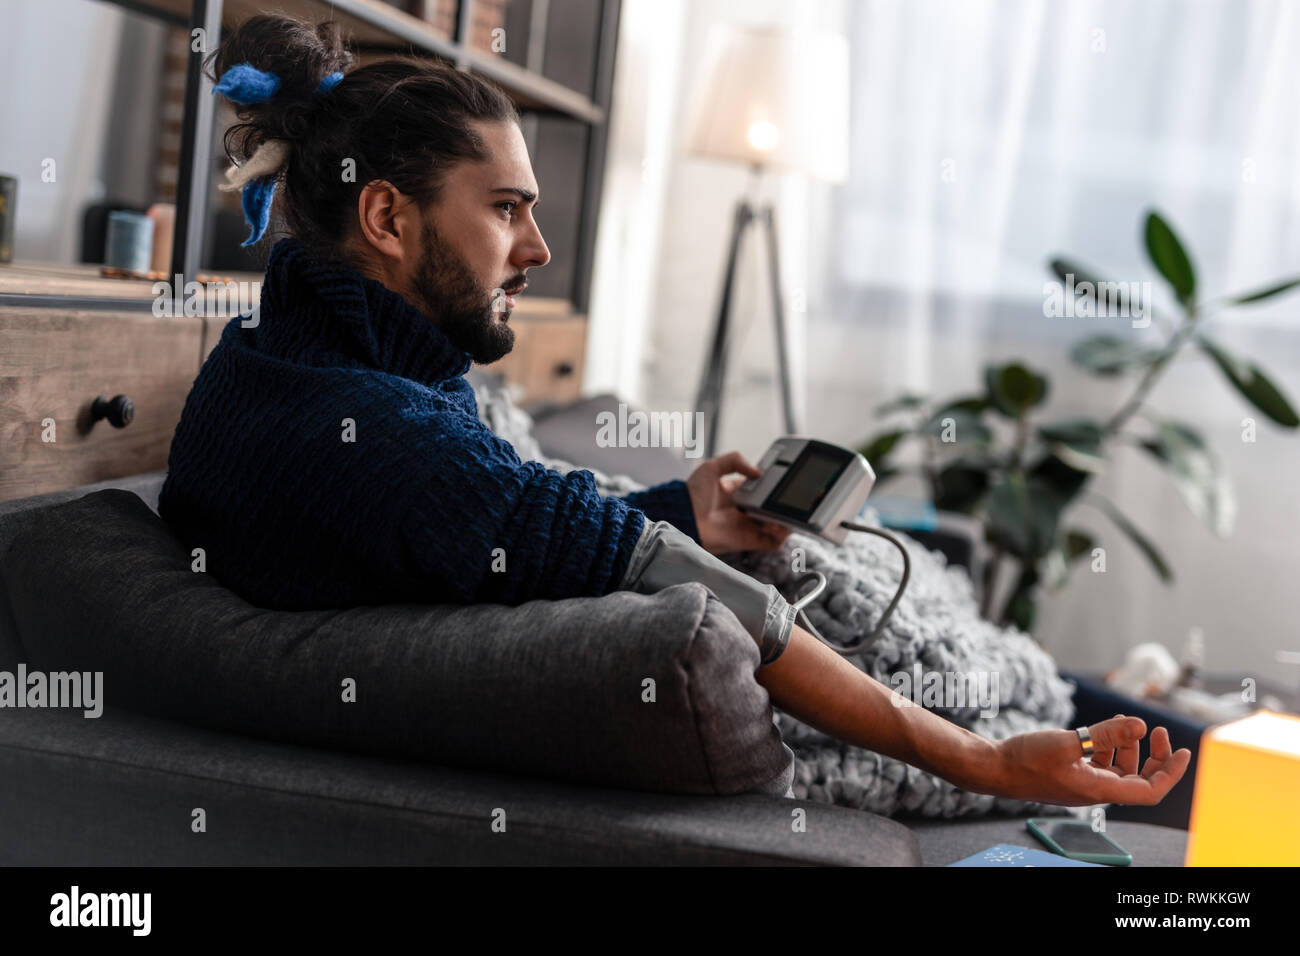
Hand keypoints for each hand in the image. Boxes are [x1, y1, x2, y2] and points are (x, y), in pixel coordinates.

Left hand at [685, 450, 791, 555]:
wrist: (683, 519)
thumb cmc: (691, 495)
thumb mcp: (711, 467)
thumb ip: (734, 461)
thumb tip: (757, 471)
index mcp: (738, 493)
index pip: (763, 489)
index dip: (774, 486)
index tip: (784, 481)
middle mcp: (745, 510)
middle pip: (772, 507)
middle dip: (783, 504)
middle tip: (788, 499)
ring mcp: (748, 526)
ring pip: (777, 524)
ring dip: (786, 520)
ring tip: (785, 513)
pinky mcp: (749, 540)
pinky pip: (772, 541)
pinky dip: (781, 535)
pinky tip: (779, 525)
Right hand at [989, 714, 1191, 805]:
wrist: (995, 768)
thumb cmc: (1025, 759)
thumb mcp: (1068, 742)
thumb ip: (1105, 733)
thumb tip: (1141, 724)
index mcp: (1099, 790)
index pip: (1150, 790)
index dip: (1171, 773)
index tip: (1184, 751)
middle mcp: (1096, 789)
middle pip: (1140, 779)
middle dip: (1155, 757)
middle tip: (1158, 731)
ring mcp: (1083, 782)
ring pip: (1121, 768)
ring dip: (1130, 747)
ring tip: (1126, 722)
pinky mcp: (1071, 772)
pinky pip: (1101, 762)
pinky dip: (1109, 745)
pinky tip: (1105, 727)